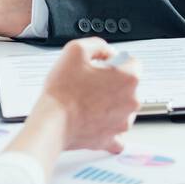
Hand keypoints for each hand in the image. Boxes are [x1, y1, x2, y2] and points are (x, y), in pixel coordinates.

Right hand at [35, 37, 141, 152]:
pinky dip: (107, 126)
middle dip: (112, 83)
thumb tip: (107, 52)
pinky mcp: (112, 138)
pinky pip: (116, 132)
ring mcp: (123, 121)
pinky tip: (94, 120)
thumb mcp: (76, 50)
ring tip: (87, 102)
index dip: (115, 62)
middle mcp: (131, 101)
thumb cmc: (63, 90)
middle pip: (128, 86)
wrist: (52, 122)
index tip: (101, 67)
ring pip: (122, 108)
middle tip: (90, 84)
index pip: (132, 63)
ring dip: (110, 104)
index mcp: (128, 78)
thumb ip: (98, 45)